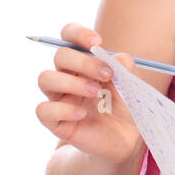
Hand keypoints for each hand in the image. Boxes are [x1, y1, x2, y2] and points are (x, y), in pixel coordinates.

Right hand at [35, 22, 143, 164]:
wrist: (125, 140)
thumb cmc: (125, 107)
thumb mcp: (131, 86)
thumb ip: (125, 69)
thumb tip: (118, 57)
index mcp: (84, 63)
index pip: (68, 37)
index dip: (78, 34)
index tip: (97, 43)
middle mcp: (67, 76)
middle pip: (60, 56)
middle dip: (84, 62)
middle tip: (108, 75)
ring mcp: (59, 98)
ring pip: (45, 78)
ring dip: (72, 82)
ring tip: (96, 92)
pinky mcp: (55, 121)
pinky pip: (44, 109)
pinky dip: (63, 109)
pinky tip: (83, 113)